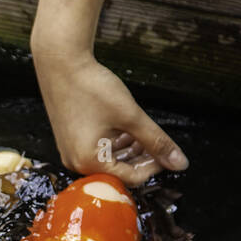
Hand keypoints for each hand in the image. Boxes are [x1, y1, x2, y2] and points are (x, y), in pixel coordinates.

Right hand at [33, 47, 187, 184]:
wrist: (61, 63)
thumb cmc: (90, 87)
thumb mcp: (130, 116)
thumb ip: (157, 141)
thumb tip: (179, 163)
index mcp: (89, 162)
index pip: (132, 178)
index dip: (154, 166)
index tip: (168, 153)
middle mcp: (77, 162)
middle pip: (120, 171)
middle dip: (142, 157)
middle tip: (157, 142)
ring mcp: (72, 152)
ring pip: (111, 159)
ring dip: (130, 149)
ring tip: (142, 130)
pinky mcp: (72, 140)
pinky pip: (99, 149)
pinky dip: (115, 142)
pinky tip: (126, 127)